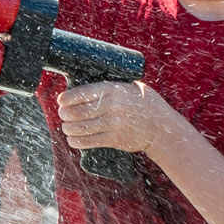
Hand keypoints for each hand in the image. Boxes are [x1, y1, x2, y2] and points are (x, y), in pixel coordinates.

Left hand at [57, 80, 184, 156]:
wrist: (162, 127)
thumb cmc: (145, 103)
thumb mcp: (131, 87)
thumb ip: (112, 87)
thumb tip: (88, 81)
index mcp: (113, 90)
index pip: (83, 93)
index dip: (68, 98)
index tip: (61, 100)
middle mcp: (112, 106)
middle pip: (78, 111)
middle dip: (65, 114)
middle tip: (63, 114)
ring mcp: (113, 124)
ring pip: (81, 127)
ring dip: (68, 128)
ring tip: (66, 127)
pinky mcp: (115, 139)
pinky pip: (90, 141)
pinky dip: (77, 142)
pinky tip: (72, 140)